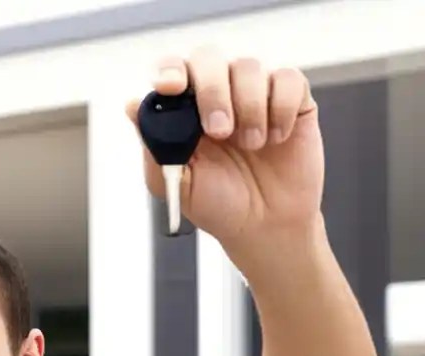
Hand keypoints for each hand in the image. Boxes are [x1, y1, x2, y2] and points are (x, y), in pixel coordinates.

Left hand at [126, 47, 323, 250]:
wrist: (263, 226)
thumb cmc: (217, 203)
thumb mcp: (174, 183)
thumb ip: (154, 144)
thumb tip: (133, 105)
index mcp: (185, 110)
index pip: (174, 70)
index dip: (171, 70)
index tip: (172, 87)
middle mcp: (218, 94)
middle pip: (209, 58)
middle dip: (212, 91)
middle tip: (220, 132)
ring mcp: (255, 95)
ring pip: (249, 67)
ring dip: (249, 107)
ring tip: (251, 145)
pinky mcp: (292, 101)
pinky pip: (288, 80)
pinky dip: (281, 108)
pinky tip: (275, 138)